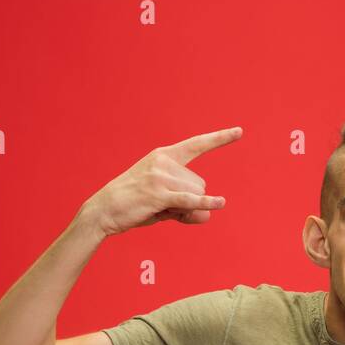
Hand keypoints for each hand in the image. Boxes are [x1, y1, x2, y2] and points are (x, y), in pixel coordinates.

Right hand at [80, 126, 242, 236]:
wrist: (104, 210)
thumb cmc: (135, 205)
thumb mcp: (163, 201)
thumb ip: (188, 206)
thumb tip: (210, 213)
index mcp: (164, 156)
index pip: (196, 144)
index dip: (219, 139)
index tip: (240, 131)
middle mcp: (163, 161)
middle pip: (201, 183)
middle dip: (191, 200)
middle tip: (166, 207)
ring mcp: (161, 177)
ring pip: (196, 195)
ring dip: (186, 209)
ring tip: (160, 210)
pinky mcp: (159, 194)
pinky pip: (190, 200)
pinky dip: (205, 204)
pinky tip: (220, 204)